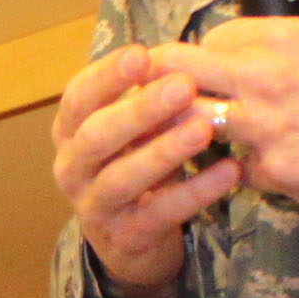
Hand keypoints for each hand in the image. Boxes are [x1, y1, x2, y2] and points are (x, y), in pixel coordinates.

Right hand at [50, 48, 238, 297]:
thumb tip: (182, 62)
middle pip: (97, 135)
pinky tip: (228, 171)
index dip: (107, 76)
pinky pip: (160, 213)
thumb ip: (145, 101)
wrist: (129, 242)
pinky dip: (195, 192)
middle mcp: (72, 168)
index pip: (78, 98)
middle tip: (183, 85)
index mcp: (70, 133)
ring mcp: (94, 206)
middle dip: (140, 109)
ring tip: (205, 129)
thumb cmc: (133, 166)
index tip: (142, 54)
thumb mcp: (131, 131)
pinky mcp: (125, 238)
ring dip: (165, 150)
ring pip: (123, 177)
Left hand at [149, 16, 298, 216]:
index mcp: (281, 38)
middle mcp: (264, 77)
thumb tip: (245, 54)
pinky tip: (290, 169)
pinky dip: (258, 174)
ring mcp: (266, 128)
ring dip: (197, 137)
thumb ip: (283, 48)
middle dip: (160, 90)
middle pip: (176, 75)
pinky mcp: (278, 173)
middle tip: (153, 105)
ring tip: (207, 143)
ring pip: (195, 129)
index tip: (199, 75)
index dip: (199, 61)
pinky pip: (246, 173)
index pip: (207, 42)